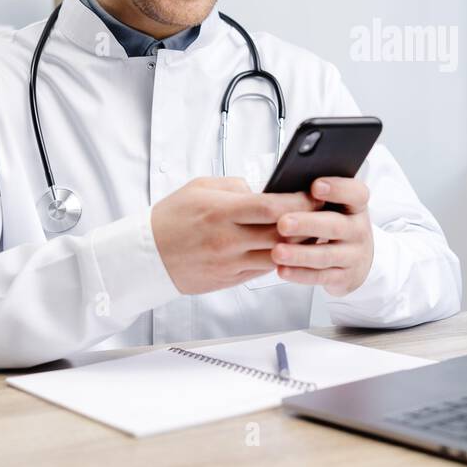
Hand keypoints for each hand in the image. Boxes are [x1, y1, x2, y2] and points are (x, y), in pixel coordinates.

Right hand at [151, 177, 319, 294]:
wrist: (145, 256)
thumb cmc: (171, 218)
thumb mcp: (199, 188)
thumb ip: (235, 186)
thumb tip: (263, 190)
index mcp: (221, 212)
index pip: (271, 207)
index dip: (298, 202)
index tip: (313, 195)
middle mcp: (227, 240)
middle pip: (280, 234)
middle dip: (306, 224)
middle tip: (322, 213)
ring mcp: (229, 263)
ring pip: (276, 255)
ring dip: (296, 245)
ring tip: (310, 232)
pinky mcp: (229, 280)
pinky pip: (263, 269)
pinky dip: (278, 259)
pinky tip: (287, 249)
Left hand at [271, 177, 373, 295]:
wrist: (357, 259)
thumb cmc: (334, 223)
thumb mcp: (334, 207)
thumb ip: (314, 198)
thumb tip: (282, 191)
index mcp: (356, 206)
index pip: (356, 193)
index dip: (338, 189)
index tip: (315, 186)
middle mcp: (359, 230)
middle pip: (336, 226)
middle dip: (308, 224)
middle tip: (283, 223)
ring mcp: (354, 255)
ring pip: (326, 255)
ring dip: (300, 254)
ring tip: (277, 252)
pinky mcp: (345, 278)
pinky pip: (321, 277)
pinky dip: (300, 274)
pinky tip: (282, 270)